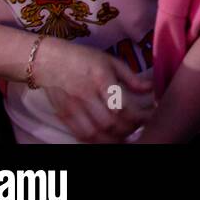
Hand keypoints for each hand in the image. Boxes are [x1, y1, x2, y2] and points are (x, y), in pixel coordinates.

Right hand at [33, 37, 155, 142]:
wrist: (48, 61)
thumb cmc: (83, 58)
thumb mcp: (110, 61)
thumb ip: (131, 77)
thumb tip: (150, 89)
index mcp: (100, 78)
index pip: (121, 106)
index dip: (138, 116)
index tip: (149, 115)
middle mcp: (85, 95)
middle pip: (109, 123)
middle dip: (129, 129)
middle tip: (139, 125)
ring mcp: (73, 108)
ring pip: (95, 134)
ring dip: (114, 139)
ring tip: (126, 135)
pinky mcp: (64, 117)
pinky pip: (81, 136)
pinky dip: (97, 141)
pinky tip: (108, 138)